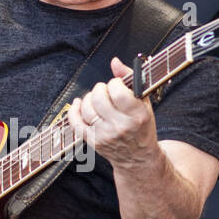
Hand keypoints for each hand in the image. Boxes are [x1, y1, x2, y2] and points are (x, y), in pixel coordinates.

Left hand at [67, 56, 157, 170]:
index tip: (117, 85)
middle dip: (100, 89)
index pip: (118, 92)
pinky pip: (76, 123)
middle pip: (99, 99)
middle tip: (106, 91)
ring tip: (97, 98)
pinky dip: (74, 111)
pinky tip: (78, 104)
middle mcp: (121, 127)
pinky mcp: (93, 141)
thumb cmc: (142, 126)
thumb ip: (131, 79)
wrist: (138, 157)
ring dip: (89, 98)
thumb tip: (114, 62)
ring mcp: (105, 135)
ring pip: (87, 109)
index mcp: (137, 115)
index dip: (115, 83)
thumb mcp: (144, 103)